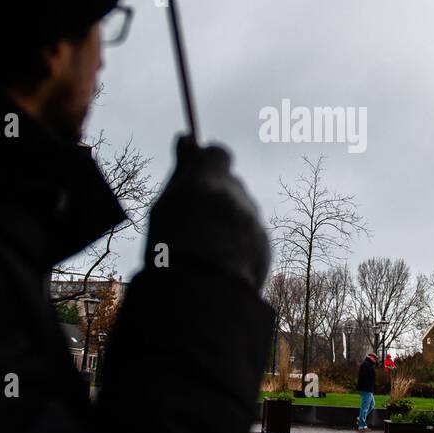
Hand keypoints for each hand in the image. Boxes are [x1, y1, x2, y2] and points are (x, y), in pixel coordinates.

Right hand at [144, 136, 269, 290]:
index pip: (218, 153)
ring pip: (242, 214)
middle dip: (218, 197)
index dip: (208, 162)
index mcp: (210, 180)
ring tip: (206, 250)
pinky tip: (221, 264)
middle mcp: (237, 195)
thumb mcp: (167, 204)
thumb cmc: (173, 247)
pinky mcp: (266, 247)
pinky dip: (239, 246)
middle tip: (195, 221)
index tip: (197, 173)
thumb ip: (182, 171)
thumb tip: (187, 137)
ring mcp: (254, 222)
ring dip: (229, 224)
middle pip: (231, 185)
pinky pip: (251, 238)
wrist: (202, 295)